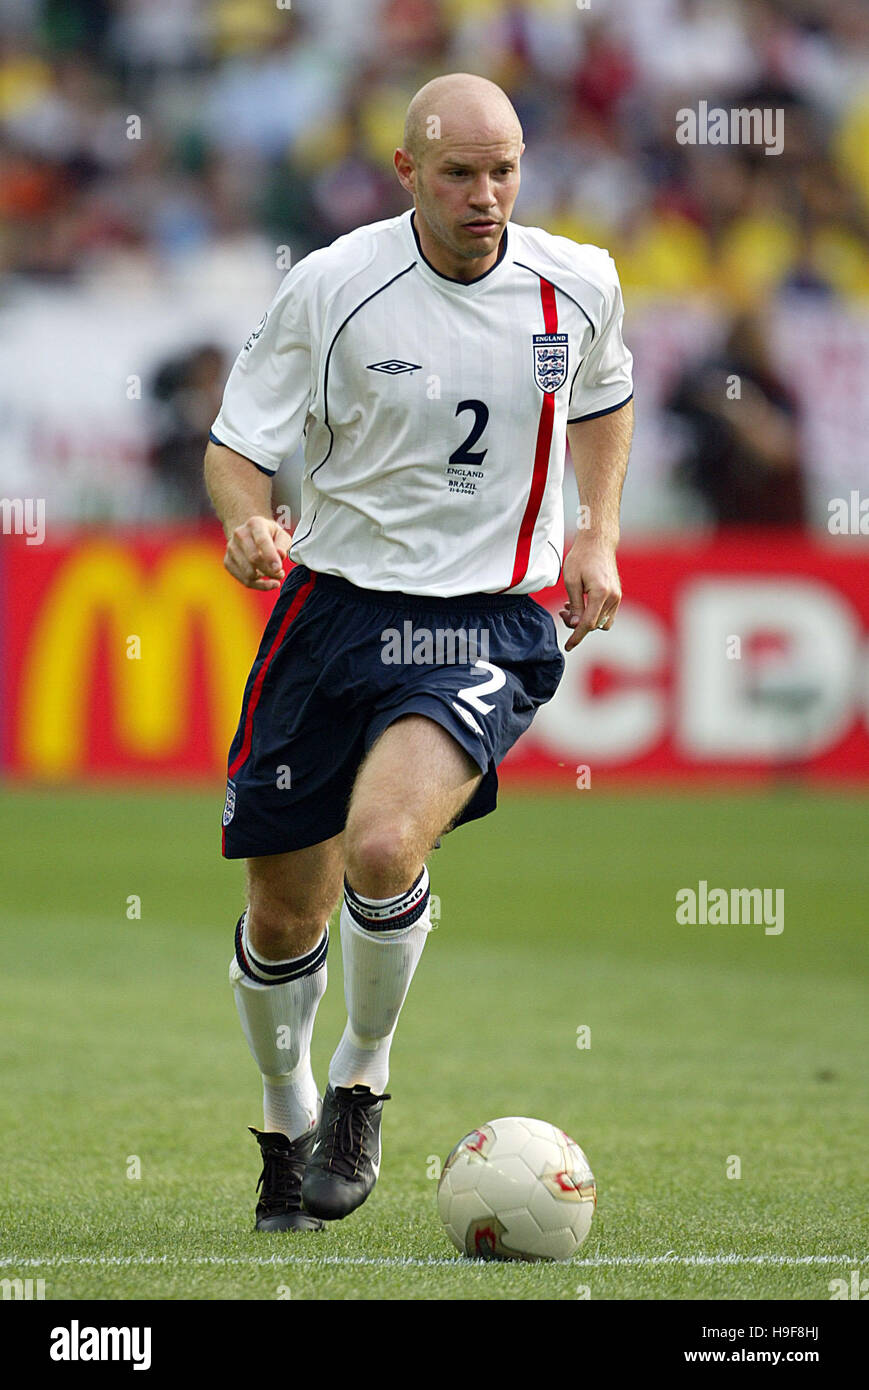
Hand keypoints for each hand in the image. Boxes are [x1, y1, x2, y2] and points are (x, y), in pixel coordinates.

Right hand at [223, 515, 292, 589]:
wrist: (250, 534)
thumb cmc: (269, 536)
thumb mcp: (281, 535)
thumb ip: (283, 544)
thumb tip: (280, 555)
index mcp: (255, 524)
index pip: (262, 541)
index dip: (270, 556)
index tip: (279, 569)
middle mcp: (239, 534)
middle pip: (254, 559)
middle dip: (269, 571)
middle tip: (280, 573)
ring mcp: (231, 548)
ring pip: (248, 573)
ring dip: (265, 579)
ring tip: (274, 575)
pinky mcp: (228, 562)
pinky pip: (244, 580)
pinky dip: (258, 585)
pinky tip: (265, 580)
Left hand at [559, 534, 620, 650]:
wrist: (598, 542)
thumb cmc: (582, 558)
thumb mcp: (571, 581)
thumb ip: (574, 605)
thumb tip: (575, 625)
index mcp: (601, 594)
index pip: (588, 624)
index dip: (576, 637)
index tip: (568, 646)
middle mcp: (613, 598)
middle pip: (594, 625)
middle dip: (577, 624)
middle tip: (562, 611)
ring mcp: (617, 597)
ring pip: (601, 622)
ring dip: (586, 620)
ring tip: (570, 607)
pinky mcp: (617, 595)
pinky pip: (606, 614)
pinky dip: (593, 614)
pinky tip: (581, 604)